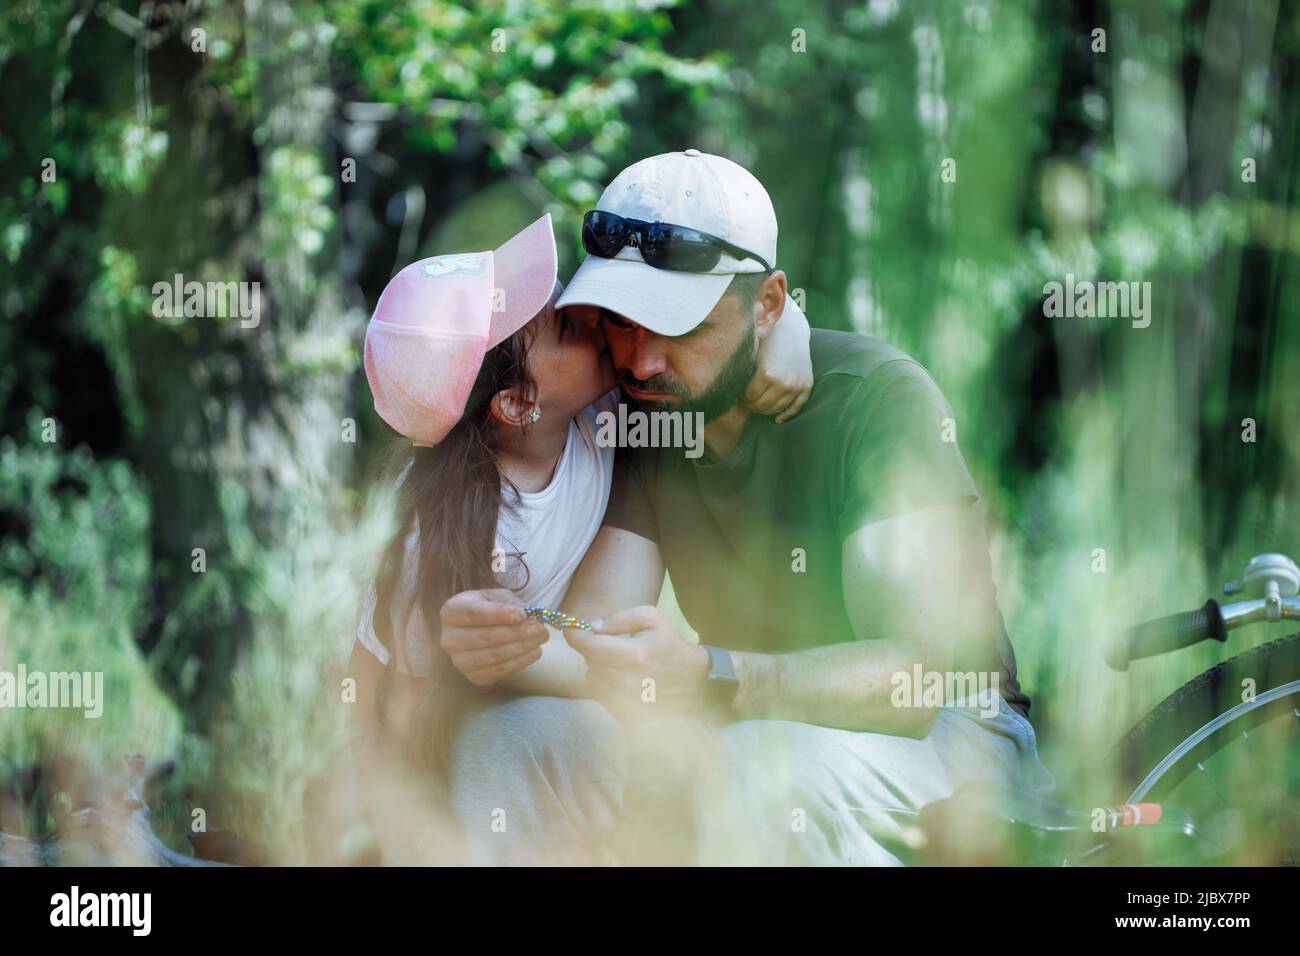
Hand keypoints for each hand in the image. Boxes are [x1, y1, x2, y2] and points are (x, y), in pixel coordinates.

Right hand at [438, 589, 547, 684]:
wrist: (480, 630)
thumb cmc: (489, 609)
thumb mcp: (497, 597)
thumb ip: (509, 603)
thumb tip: (524, 614)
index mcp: (451, 612)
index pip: (473, 613)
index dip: (498, 614)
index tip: (522, 614)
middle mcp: (449, 639)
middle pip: (485, 637)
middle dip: (516, 632)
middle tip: (539, 627)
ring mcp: (459, 661)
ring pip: (493, 656)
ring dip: (521, 647)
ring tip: (541, 637)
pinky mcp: (473, 677)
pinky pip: (499, 671)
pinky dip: (519, 662)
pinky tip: (534, 652)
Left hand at [564, 606, 710, 718]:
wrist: (697, 681)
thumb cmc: (672, 646)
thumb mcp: (653, 619)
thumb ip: (621, 618)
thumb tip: (592, 626)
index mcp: (634, 655)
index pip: (590, 646)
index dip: (575, 636)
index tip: (570, 629)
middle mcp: (627, 681)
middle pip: (589, 661)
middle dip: (593, 649)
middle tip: (610, 644)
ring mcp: (626, 701)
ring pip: (593, 678)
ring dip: (599, 667)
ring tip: (621, 662)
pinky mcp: (626, 714)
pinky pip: (601, 694)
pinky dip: (606, 683)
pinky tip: (624, 677)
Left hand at [745, 296, 811, 422]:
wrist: (791, 329)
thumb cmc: (765, 339)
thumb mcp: (749, 351)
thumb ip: (737, 369)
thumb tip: (713, 378)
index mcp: (766, 373)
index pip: (748, 398)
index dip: (742, 397)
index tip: (739, 393)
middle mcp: (782, 382)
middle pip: (762, 406)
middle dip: (752, 405)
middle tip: (747, 400)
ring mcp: (796, 385)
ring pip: (777, 409)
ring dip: (766, 410)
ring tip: (759, 403)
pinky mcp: (806, 386)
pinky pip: (796, 407)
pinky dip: (786, 415)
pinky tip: (777, 419)